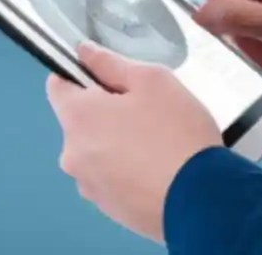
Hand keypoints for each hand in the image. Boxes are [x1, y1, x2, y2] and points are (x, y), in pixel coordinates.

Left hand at [47, 42, 220, 243]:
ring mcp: (87, 185)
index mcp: (77, 117)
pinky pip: (109, 179)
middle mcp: (71, 154)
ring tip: (155, 146)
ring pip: (94, 151)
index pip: (57, 85)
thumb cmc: (178, 133)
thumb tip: (84, 52)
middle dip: (104, 113)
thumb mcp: (152, 81)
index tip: (110, 80)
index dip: (80, 76)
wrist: (204, 201)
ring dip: (114, 144)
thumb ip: (111, 63)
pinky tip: (155, 172)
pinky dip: (125, 172)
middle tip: (145, 114)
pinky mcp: (107, 209)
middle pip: (78, 121)